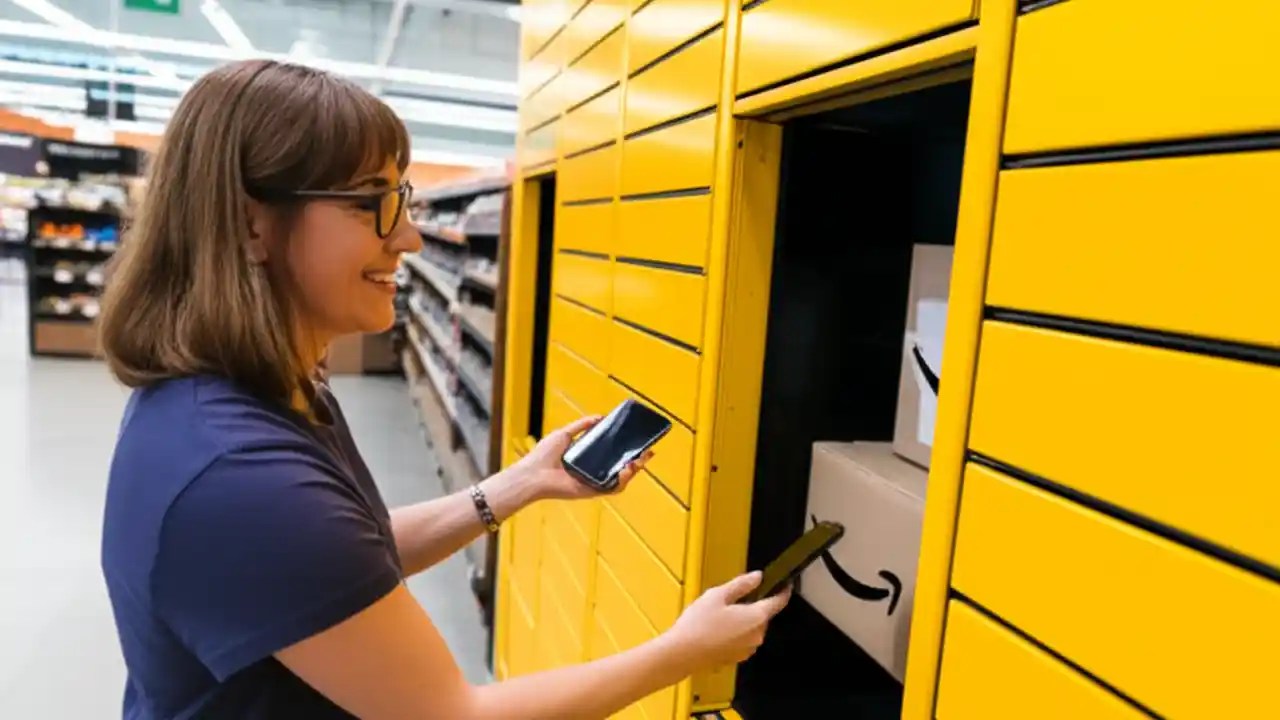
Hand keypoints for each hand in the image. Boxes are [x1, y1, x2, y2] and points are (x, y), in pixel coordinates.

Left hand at [513, 416, 653, 500]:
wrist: (533, 474)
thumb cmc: (543, 455)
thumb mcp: (564, 434)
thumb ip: (582, 426)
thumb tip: (599, 417)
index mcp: (586, 459)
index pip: (611, 455)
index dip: (626, 449)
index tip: (638, 442)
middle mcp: (592, 471)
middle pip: (620, 467)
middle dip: (637, 461)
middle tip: (647, 453)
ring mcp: (593, 482)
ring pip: (620, 479)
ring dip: (633, 471)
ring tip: (639, 461)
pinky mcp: (591, 491)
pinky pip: (612, 488)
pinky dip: (623, 481)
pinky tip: (628, 470)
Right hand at [661, 572, 790, 671]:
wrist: (682, 654)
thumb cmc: (699, 624)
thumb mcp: (718, 595)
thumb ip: (742, 584)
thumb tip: (758, 577)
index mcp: (757, 617)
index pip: (779, 602)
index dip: (783, 591)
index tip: (785, 584)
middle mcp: (757, 635)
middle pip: (762, 615)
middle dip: (752, 605)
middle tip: (730, 598)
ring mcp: (748, 649)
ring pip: (752, 628)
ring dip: (742, 620)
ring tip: (718, 615)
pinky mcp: (737, 657)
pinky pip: (742, 639)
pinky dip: (734, 632)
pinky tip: (716, 629)